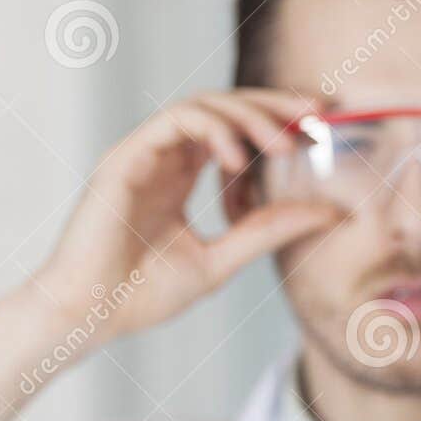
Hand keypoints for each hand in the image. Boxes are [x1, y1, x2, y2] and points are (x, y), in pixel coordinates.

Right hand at [34, 88, 341, 342]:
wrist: (89, 317)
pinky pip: (175, 121)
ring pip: (202, 105)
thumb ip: (269, 229)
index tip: (320, 122)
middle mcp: (162, 158)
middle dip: (272, 104)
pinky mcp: (125, 158)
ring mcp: (142, 154)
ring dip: (249, 116)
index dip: (276, 119)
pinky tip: (240, 159)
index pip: (233, 129)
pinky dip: (213, 130)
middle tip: (315, 110)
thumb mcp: (223, 258)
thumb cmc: (142, 295)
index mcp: (179, 176)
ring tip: (284, 142)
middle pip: (223, 106)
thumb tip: (331, 211)